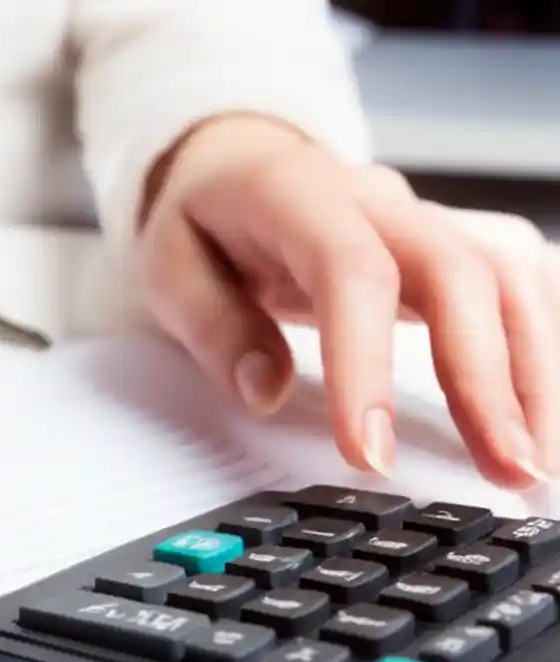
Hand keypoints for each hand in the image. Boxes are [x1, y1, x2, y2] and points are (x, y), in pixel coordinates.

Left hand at [138, 114, 557, 488]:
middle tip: (504, 469)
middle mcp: (378, 200)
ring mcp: (424, 217)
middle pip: (458, 272)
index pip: (351, 273)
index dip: (367, 364)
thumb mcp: (169, 266)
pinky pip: (519, 286)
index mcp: (298, 196)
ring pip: (509, 278)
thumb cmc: (204, 218)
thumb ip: (214, 327)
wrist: (238, 162)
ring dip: (532, 373)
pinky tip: (539, 413)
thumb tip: (266, 391)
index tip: (369, 452)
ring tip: (531, 462)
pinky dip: (539, 350)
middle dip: (487, 378)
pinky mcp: (452, 243)